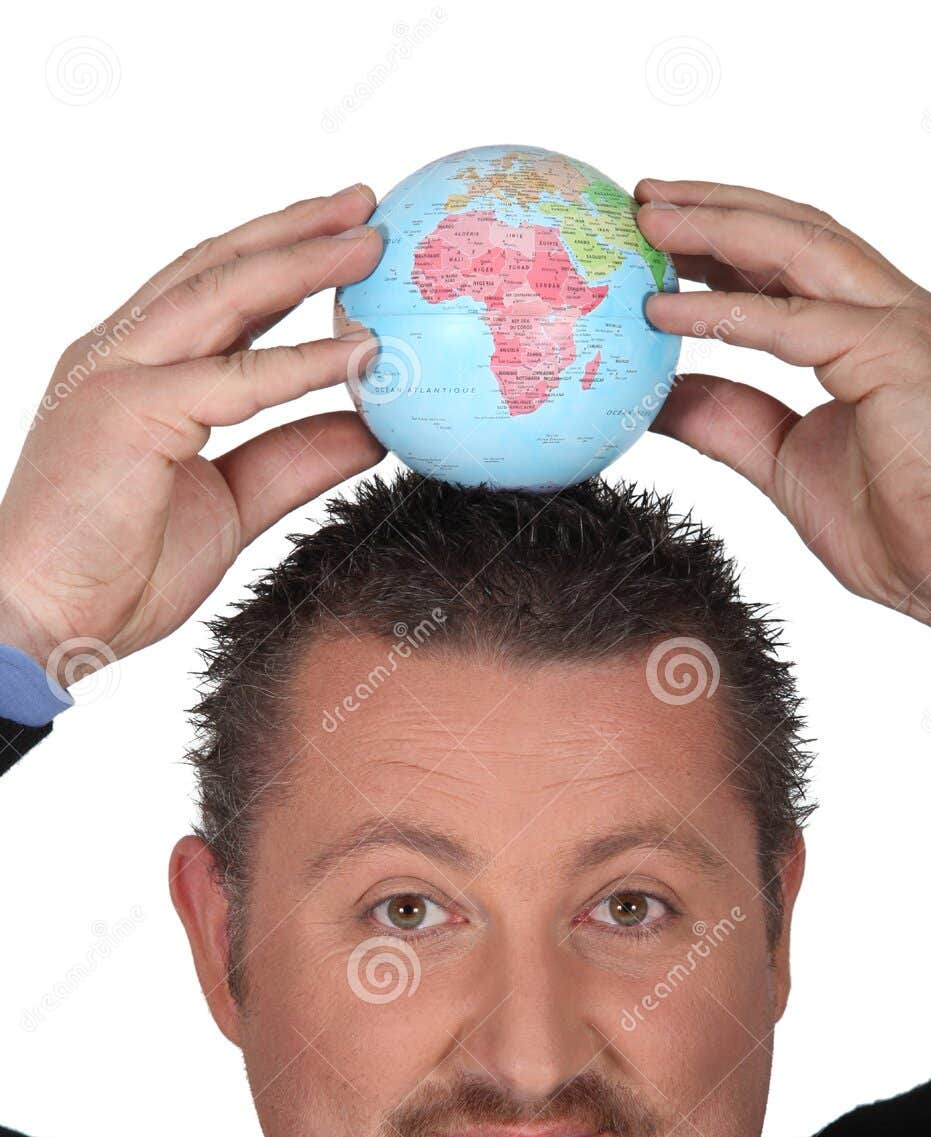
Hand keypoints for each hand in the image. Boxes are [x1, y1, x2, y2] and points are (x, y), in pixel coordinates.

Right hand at [0, 184, 383, 676]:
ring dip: (302, 263)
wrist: (44, 619)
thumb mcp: (230, 506)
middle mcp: (119, 355)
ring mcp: (119, 374)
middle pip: (217, 268)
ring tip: (369, 244)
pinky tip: (359, 352)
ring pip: (224, 295)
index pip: (210, 292)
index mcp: (132, 369)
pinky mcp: (133, 411)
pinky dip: (303, 362)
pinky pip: (237, 379)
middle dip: (295, 231)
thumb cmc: (117, 569)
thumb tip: (370, 431)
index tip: (342, 237)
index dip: (277, 257)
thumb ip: (293, 462)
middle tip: (366, 206)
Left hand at [636, 178, 930, 690]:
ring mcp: (899, 324)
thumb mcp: (783, 462)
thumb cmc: (900, 529)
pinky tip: (663, 309)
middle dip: (713, 208)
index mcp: (873, 329)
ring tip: (647, 219)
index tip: (656, 230)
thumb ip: (726, 421)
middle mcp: (891, 310)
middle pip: (792, 231)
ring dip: (716, 227)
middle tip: (640, 198)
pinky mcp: (895, 355)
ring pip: (797, 248)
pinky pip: (792, 322)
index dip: (723, 236)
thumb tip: (655, 399)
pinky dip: (724, 312)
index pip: (791, 258)